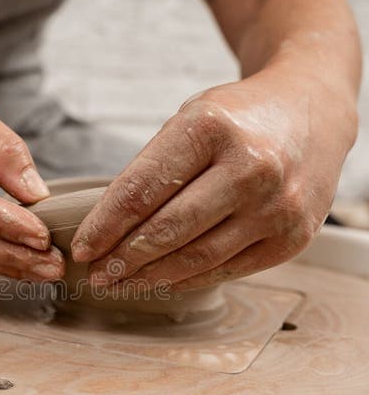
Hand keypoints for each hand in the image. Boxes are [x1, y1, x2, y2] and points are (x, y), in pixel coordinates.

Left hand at [71, 74, 356, 289]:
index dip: (105, 225)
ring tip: (121, 283)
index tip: (81, 247)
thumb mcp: (191, 119)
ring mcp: (277, 206)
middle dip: (123, 258)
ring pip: (198, 257)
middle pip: (168, 229)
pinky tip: (163, 280)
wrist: (312, 111)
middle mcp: (251, 167)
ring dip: (151, 276)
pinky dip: (189, 279)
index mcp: (212, 127)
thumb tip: (105, 228)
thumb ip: (154, 169)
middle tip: (97, 274)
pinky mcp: (293, 238)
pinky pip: (228, 268)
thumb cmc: (239, 117)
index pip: (143, 189)